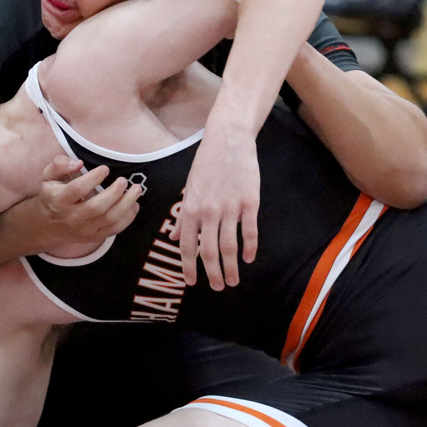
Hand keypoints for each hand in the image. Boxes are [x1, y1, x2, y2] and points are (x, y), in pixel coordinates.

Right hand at [37, 157, 140, 248]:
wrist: (47, 225)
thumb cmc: (52, 195)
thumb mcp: (48, 176)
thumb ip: (60, 164)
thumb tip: (79, 163)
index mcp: (58, 199)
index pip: (77, 189)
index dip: (93, 178)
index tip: (105, 169)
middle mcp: (71, 217)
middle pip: (96, 207)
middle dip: (114, 193)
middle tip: (124, 180)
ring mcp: (84, 229)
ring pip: (109, 219)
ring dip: (126, 204)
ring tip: (136, 190)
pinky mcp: (94, 236)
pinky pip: (114, 229)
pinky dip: (128, 218)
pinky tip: (134, 205)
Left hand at [172, 127, 258, 290]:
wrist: (228, 139)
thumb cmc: (206, 164)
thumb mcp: (189, 188)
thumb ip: (183, 216)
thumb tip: (176, 238)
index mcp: (192, 208)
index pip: (188, 246)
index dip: (188, 267)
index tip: (191, 283)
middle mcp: (209, 211)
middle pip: (209, 251)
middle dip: (213, 274)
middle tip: (218, 288)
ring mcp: (231, 207)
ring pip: (230, 246)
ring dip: (232, 267)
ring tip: (234, 280)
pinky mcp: (250, 202)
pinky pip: (250, 231)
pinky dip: (250, 248)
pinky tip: (249, 258)